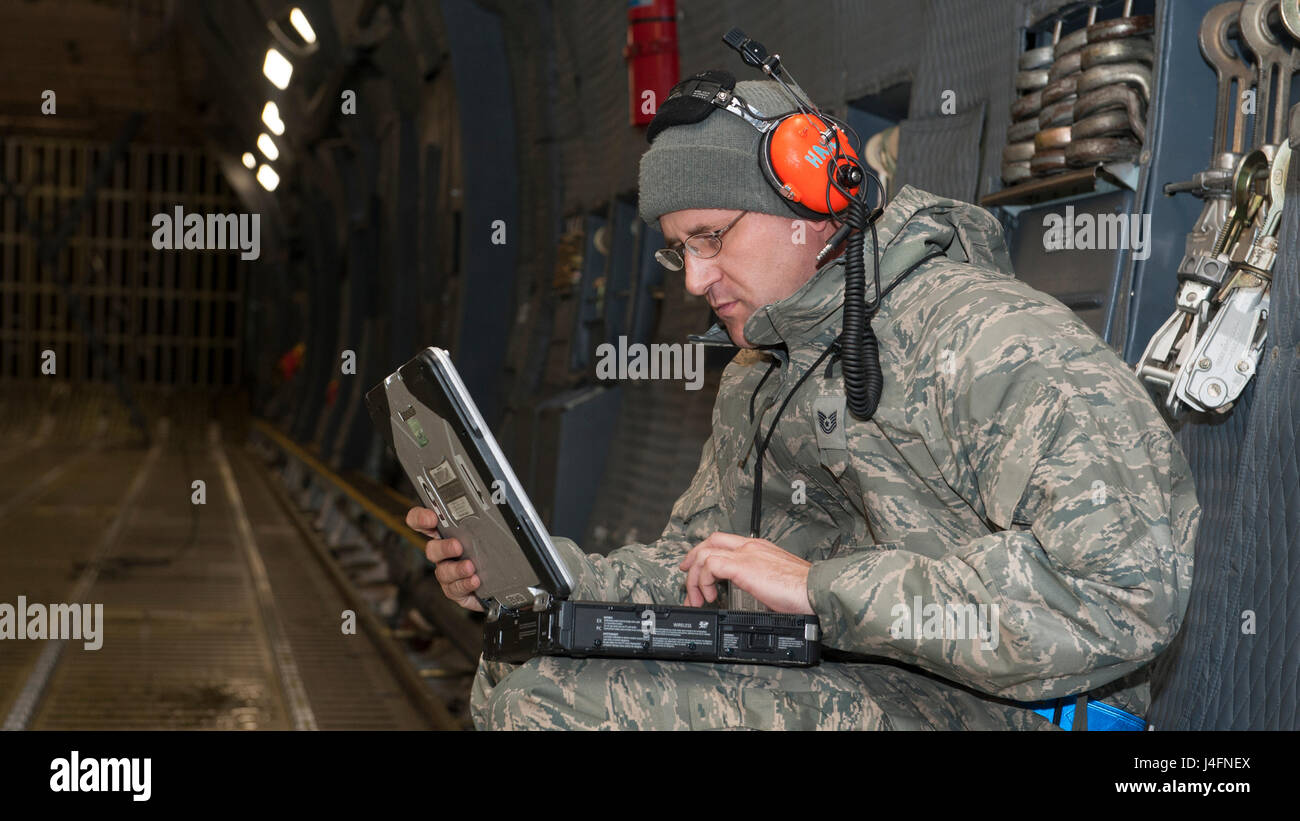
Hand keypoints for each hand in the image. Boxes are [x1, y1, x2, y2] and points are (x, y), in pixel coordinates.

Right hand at [406, 506, 483, 611]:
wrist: (499, 581)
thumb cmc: (490, 553)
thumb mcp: (487, 534)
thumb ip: (482, 523)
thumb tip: (493, 508)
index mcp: (446, 534)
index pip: (423, 523)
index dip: (420, 518)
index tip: (431, 518)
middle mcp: (443, 554)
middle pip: (432, 549)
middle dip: (443, 547)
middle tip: (457, 546)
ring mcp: (447, 572)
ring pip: (443, 571)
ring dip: (456, 569)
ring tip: (470, 567)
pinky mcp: (455, 590)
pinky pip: (455, 588)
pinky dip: (465, 584)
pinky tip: (475, 581)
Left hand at [679, 532, 813, 614]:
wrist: (817, 591)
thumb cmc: (805, 591)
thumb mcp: (778, 582)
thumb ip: (762, 582)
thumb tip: (752, 597)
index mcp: (760, 548)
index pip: (725, 541)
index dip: (705, 552)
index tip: (696, 568)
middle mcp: (751, 547)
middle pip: (710, 541)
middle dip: (692, 560)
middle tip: (687, 581)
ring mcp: (746, 554)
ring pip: (705, 553)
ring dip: (696, 578)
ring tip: (700, 598)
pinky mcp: (742, 566)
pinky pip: (710, 565)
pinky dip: (703, 580)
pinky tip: (709, 596)